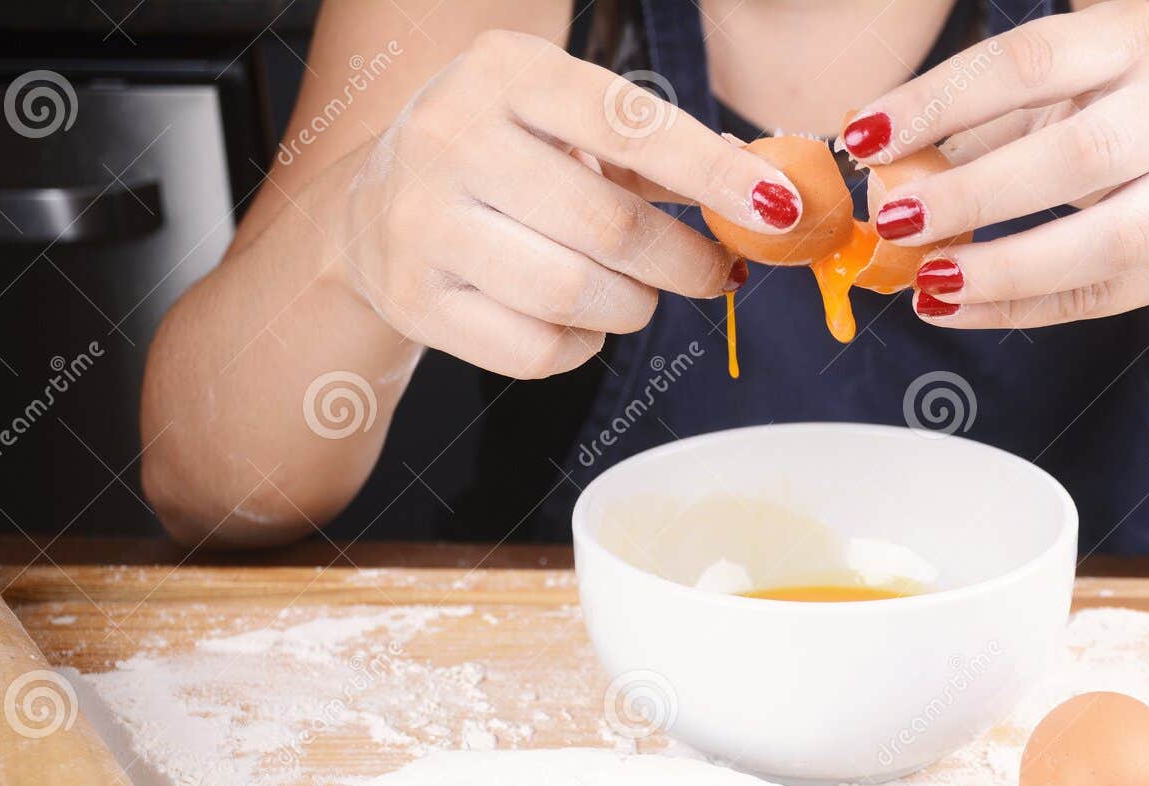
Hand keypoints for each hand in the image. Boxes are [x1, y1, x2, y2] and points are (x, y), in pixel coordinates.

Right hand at [330, 30, 800, 377]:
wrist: (370, 210)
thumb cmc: (504, 161)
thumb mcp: (566, 124)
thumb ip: (661, 152)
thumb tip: (770, 194)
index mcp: (504, 71)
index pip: (629, 124)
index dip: (712, 172)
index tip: (778, 207)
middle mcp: (451, 137)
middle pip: (611, 230)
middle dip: (686, 263)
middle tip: (716, 273)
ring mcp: (422, 223)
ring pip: (576, 297)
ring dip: (635, 308)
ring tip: (637, 293)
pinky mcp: (415, 300)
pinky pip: (538, 350)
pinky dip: (582, 347)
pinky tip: (577, 320)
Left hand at [841, 0, 1148, 328]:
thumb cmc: (1145, 114)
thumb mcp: (1081, 85)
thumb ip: (989, 119)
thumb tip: (882, 161)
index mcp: (1135, 39)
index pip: (1030, 61)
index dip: (942, 100)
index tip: (864, 136)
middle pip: (1079, 154)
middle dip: (977, 191)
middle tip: (895, 218)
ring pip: (1108, 240)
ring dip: (1008, 265)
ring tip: (929, 281)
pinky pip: (1103, 297)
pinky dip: (1021, 308)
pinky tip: (956, 310)